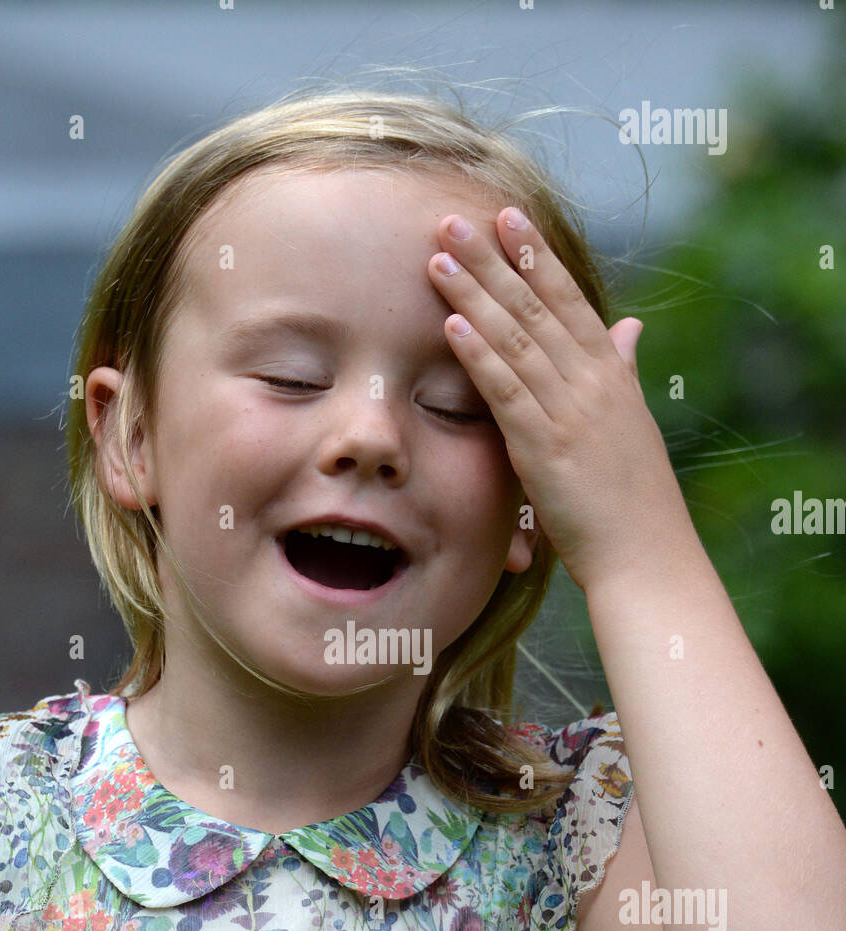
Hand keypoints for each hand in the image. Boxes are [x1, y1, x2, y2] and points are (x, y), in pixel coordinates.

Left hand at [427, 208, 693, 592]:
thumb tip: (630, 327)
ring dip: (475, 295)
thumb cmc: (634, 498)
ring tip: (439, 257)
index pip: (570, 300)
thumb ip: (623, 370)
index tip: (508, 218)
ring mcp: (570, 411)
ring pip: (517, 339)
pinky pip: (507, 391)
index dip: (537, 256)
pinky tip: (452, 325)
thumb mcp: (632, 422)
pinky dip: (479, 355)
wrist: (647, 555)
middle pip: (537, 306)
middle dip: (493, 259)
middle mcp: (593, 382)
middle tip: (454, 219)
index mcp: (613, 374)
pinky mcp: (545, 446)